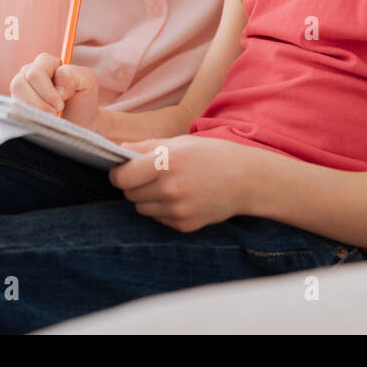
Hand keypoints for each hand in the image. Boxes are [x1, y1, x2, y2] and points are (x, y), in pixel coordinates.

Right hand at [9, 52, 102, 129]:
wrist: (81, 123)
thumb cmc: (83, 100)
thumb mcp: (88, 82)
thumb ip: (74, 74)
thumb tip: (57, 78)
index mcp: (46, 62)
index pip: (35, 73)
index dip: (47, 91)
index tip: (60, 106)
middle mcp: (29, 72)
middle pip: (19, 83)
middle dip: (38, 103)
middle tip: (54, 115)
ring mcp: (20, 90)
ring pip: (14, 97)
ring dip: (32, 111)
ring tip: (49, 119)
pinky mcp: (17, 105)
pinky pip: (13, 111)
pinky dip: (26, 118)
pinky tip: (39, 122)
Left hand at [109, 135, 257, 232]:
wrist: (247, 180)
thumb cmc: (213, 154)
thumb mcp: (181, 142)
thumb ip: (147, 147)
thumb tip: (119, 150)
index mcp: (167, 162)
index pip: (122, 177)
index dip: (118, 172)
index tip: (124, 168)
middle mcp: (170, 188)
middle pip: (129, 193)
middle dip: (133, 184)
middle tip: (149, 175)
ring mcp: (177, 210)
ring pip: (141, 208)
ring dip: (147, 198)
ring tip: (167, 185)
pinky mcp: (184, 225)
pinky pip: (158, 218)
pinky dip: (162, 209)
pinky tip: (181, 197)